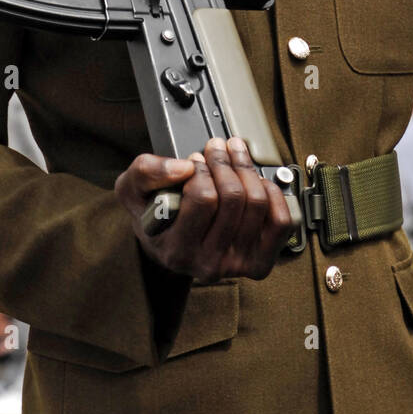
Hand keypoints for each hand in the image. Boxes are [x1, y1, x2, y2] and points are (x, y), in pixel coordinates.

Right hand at [114, 137, 293, 282]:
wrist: (170, 243)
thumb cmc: (155, 217)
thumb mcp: (132, 190)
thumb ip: (147, 172)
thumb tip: (184, 167)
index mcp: (175, 250)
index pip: (203, 198)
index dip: (202, 169)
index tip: (195, 159)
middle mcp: (207, 265)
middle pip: (233, 198)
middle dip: (225, 162)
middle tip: (217, 148)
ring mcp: (235, 265)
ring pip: (256, 204)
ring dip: (247, 170)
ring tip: (234, 157)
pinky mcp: (258, 262)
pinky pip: (280, 222)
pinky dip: (273, 195)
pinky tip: (257, 183)